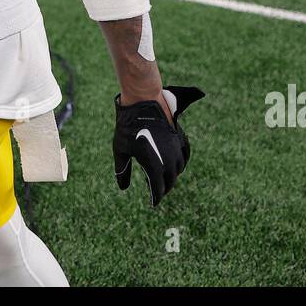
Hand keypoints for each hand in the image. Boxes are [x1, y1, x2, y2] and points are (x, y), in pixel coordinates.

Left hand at [113, 85, 204, 206]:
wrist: (142, 102)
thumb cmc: (128, 126)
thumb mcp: (120, 150)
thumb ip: (122, 171)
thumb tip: (123, 188)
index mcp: (153, 165)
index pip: (158, 189)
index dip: (155, 197)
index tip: (153, 203)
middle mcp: (168, 159)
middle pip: (170, 180)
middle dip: (164, 188)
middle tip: (157, 192)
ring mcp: (175, 147)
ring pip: (178, 168)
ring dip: (172, 176)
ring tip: (164, 178)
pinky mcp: (178, 137)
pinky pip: (184, 154)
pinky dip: (181, 162)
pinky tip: (177, 164)